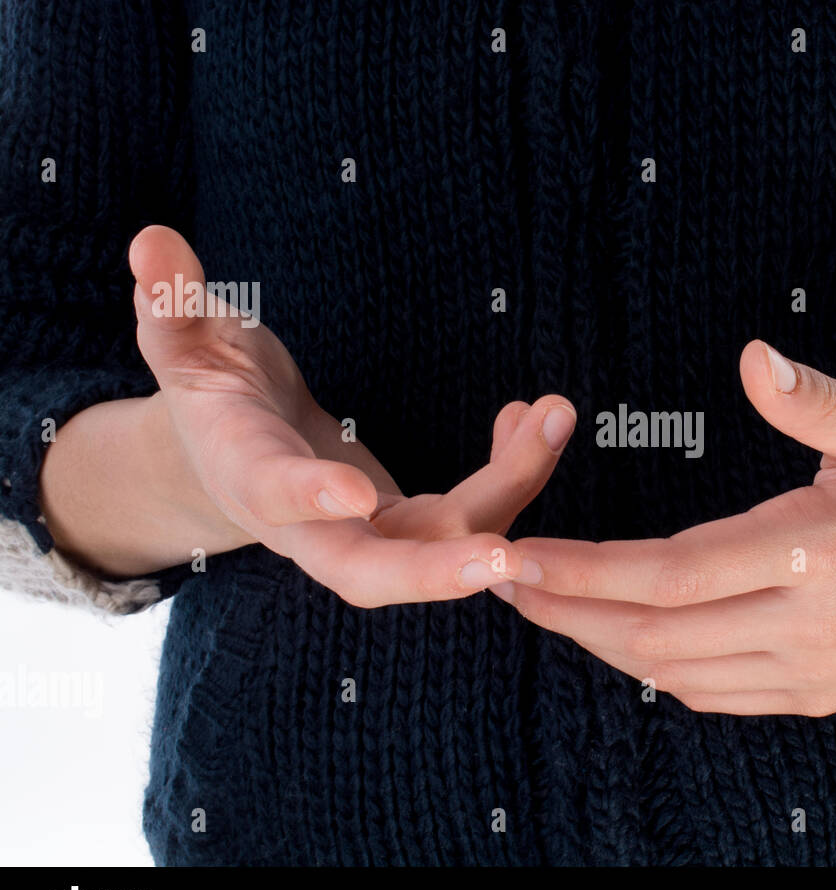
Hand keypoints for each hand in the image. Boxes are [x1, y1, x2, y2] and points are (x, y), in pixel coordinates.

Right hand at [127, 225, 575, 606]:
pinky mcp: (410, 527)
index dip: (309, 497)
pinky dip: (513, 473)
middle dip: (435, 574)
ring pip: (445, 540)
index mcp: (248, 476)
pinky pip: (473, 514)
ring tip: (555, 413)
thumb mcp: (186, 344)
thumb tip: (152, 242)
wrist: (240, 450)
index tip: (353, 494)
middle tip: (503, 559)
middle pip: (369, 574)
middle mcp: (310, 528)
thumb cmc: (214, 392)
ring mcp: (368, 535)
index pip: (273, 493)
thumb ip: (171, 304)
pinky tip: (535, 417)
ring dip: (512, 488)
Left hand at [492, 340, 835, 715]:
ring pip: (679, 673)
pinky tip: (625, 642)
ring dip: (602, 644)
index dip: (584, 569)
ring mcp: (816, 671)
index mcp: (819, 549)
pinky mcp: (823, 694)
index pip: (672, 572)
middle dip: (568, 612)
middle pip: (657, 635)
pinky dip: (658, 671)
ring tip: (546, 607)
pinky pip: (719, 695)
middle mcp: (811, 623)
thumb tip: (749, 359)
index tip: (515, 556)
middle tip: (502, 582)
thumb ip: (816, 400)